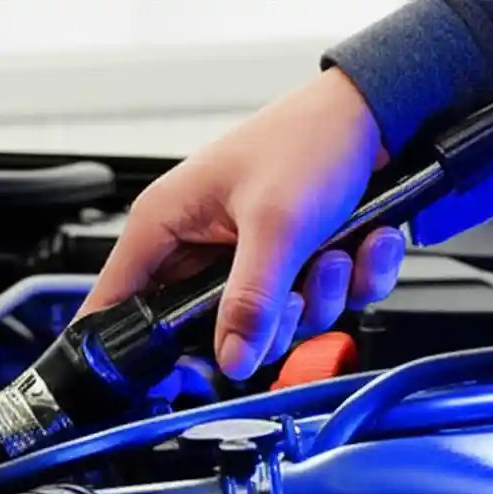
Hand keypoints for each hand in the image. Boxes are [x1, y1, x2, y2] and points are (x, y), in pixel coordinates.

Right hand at [77, 68, 406, 379]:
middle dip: (269, 320)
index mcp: (166, 223)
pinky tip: (360, 244)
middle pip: (210, 329)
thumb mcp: (275, 225)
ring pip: (273, 323)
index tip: (169, 379)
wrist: (377, 114)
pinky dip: (349, 280)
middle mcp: (199, 244)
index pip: (115, 301)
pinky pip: (316, 303)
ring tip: (334, 250)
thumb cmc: (309, 139)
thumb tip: (231, 361)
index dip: (130, 349)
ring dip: (319, 296)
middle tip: (292, 292)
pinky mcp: (289, 262)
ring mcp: (246, 257)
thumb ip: (250, 301)